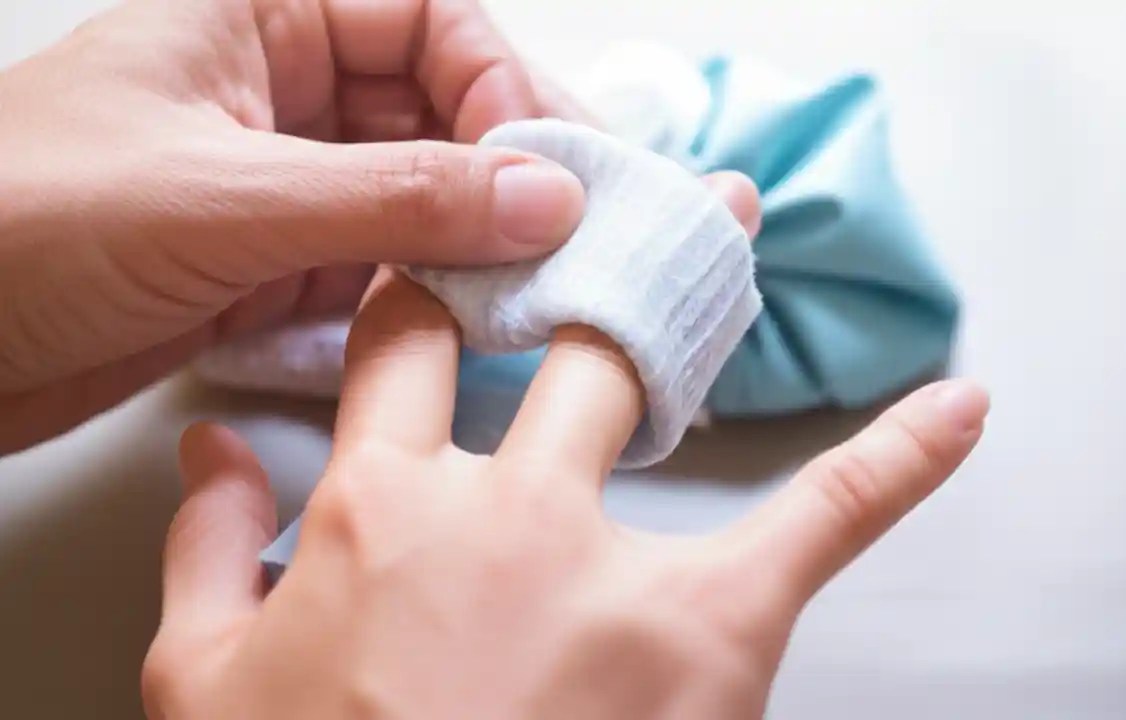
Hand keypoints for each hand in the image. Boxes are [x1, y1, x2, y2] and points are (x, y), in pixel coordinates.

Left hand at [0, 0, 595, 450]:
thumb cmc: (15, 226)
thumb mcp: (225, 197)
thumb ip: (395, 197)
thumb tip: (543, 194)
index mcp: (253, 16)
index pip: (424, 20)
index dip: (496, 83)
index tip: (542, 166)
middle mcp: (273, 92)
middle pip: (432, 107)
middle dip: (502, 165)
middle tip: (572, 227)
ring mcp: (274, 183)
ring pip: (412, 192)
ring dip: (472, 237)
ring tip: (534, 282)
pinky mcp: (263, 266)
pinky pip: (375, 263)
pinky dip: (424, 290)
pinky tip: (463, 317)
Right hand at [142, 282, 986, 716]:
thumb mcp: (203, 688)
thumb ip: (206, 555)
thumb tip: (213, 457)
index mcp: (376, 512)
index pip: (402, 350)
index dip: (427, 296)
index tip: (453, 271)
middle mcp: (498, 513)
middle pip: (541, 342)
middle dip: (573, 264)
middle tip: (607, 212)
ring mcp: (607, 563)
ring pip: (657, 380)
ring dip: (697, 294)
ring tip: (733, 223)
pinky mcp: (712, 631)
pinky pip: (826, 516)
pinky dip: (900, 457)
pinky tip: (958, 409)